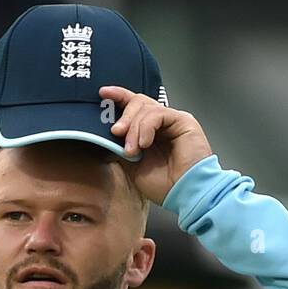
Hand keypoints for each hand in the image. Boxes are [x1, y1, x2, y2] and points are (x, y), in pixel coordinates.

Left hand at [99, 85, 213, 205]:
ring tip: (133, 150)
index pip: (135, 107)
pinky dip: (146, 127)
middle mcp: (163, 124)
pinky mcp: (183, 120)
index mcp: (151, 132)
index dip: (119, 97)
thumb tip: (108, 134)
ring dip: (134, 128)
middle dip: (124, 116)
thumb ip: (122, 146)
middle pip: (138, 102)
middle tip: (116, 133)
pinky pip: (158, 113)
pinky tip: (145, 144)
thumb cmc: (165, 185)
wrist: (184, 195)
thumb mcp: (132, 165)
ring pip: (146, 107)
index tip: (103, 93)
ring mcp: (173, 121)